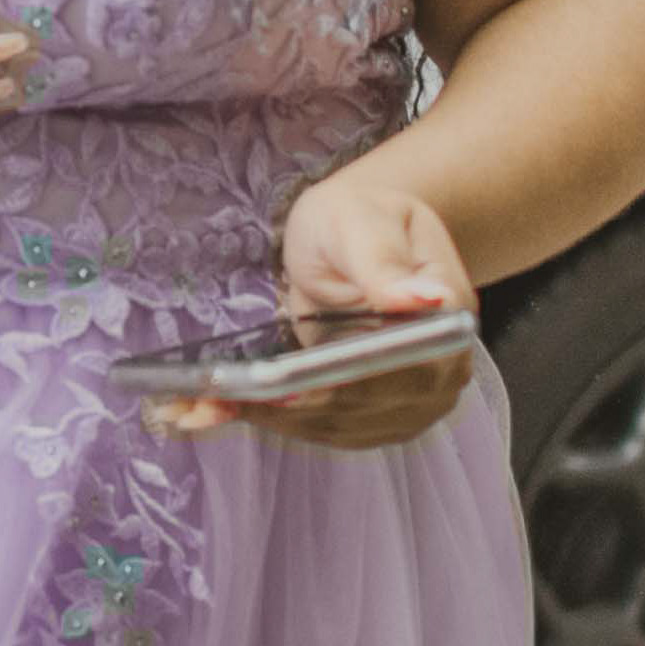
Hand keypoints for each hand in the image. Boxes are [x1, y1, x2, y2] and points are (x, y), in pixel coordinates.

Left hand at [152, 170, 479, 450]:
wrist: (359, 237)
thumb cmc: (363, 217)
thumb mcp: (364, 220)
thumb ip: (385, 261)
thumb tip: (424, 299)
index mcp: (448, 324)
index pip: (403, 373)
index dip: (345, 388)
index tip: (283, 392)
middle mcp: (435, 377)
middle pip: (361, 410)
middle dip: (285, 409)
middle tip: (216, 399)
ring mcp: (402, 404)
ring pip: (331, 428)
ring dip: (265, 421)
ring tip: (196, 406)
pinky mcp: (365, 417)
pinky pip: (316, 428)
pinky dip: (266, 421)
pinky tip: (212, 411)